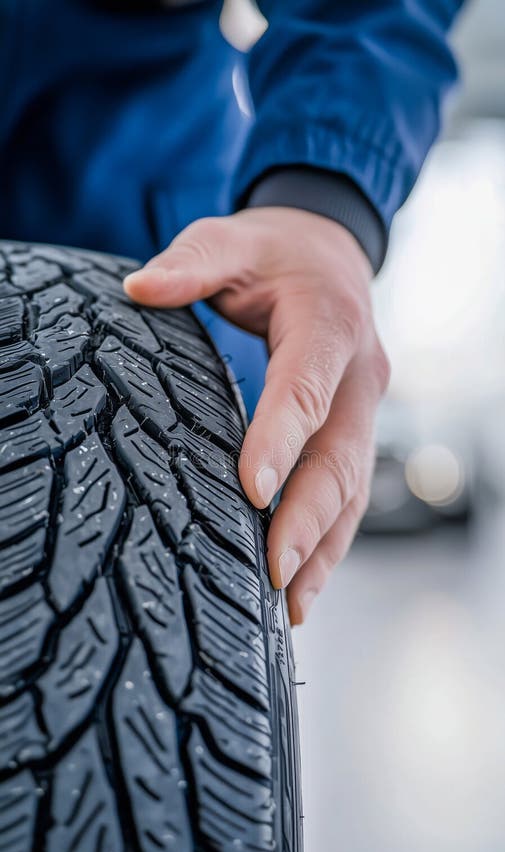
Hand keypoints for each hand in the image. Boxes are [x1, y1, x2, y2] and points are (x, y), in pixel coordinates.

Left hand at [123, 207, 388, 624]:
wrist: (332, 256)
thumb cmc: (276, 252)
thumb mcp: (233, 240)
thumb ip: (191, 261)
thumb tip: (137, 287)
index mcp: (330, 325)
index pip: (307, 390)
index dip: (282, 441)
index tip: (252, 492)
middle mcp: (361, 375)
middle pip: (341, 457)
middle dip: (308, 519)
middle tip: (273, 573)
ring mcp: (366, 409)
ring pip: (353, 489)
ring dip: (324, 549)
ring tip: (290, 607)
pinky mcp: (357, 431)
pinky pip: (349, 493)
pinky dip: (329, 541)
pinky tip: (301, 582)